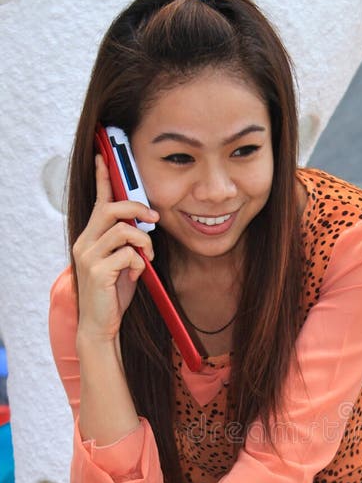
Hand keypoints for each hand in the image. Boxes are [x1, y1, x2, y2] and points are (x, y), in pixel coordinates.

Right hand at [72, 152, 159, 343]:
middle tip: (155, 218)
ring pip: (123, 231)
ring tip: (147, 258)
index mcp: (89, 238)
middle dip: (137, 208)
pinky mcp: (97, 271)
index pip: (97, 202)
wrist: (100, 325)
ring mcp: (89, 256)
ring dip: (144, 242)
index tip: (105, 156)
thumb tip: (145, 227)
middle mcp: (85, 243)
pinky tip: (136, 275)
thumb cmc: (113, 295)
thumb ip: (127, 244)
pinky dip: (139, 263)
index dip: (102, 178)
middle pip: (111, 209)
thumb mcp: (123, 264)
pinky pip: (128, 254)